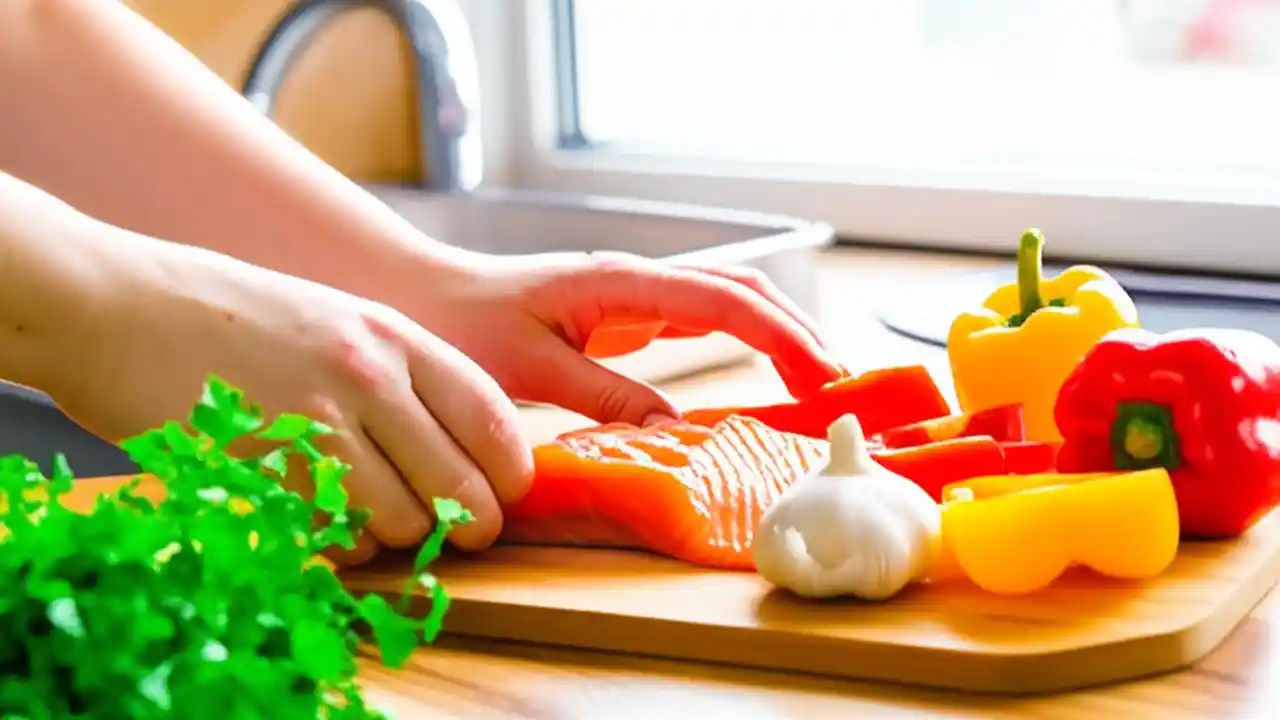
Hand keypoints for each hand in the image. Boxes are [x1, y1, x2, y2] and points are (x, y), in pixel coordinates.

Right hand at [50, 228, 532, 564]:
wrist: (113, 305)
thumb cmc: (225, 315)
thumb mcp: (333, 318)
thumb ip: (397, 373)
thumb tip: (455, 444)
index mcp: (392, 334)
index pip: (491, 415)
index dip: (509, 470)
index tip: (503, 493)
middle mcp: (367, 374)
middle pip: (460, 483)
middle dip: (468, 522)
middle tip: (457, 532)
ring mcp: (314, 421)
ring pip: (403, 521)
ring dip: (398, 536)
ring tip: (374, 519)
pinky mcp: (263, 466)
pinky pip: (335, 536)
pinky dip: (342, 545)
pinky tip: (324, 522)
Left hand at [406, 251, 844, 425]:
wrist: (424, 296)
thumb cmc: (465, 324)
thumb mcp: (533, 371)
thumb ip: (607, 398)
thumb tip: (677, 431)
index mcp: (622, 282)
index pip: (724, 302)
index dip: (780, 337)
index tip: (822, 375)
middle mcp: (639, 279)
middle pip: (742, 293)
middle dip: (796, 332)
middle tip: (837, 385)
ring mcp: (636, 293)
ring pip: (728, 301)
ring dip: (776, 333)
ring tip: (817, 379)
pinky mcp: (628, 313)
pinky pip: (700, 319)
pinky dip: (741, 340)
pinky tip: (762, 366)